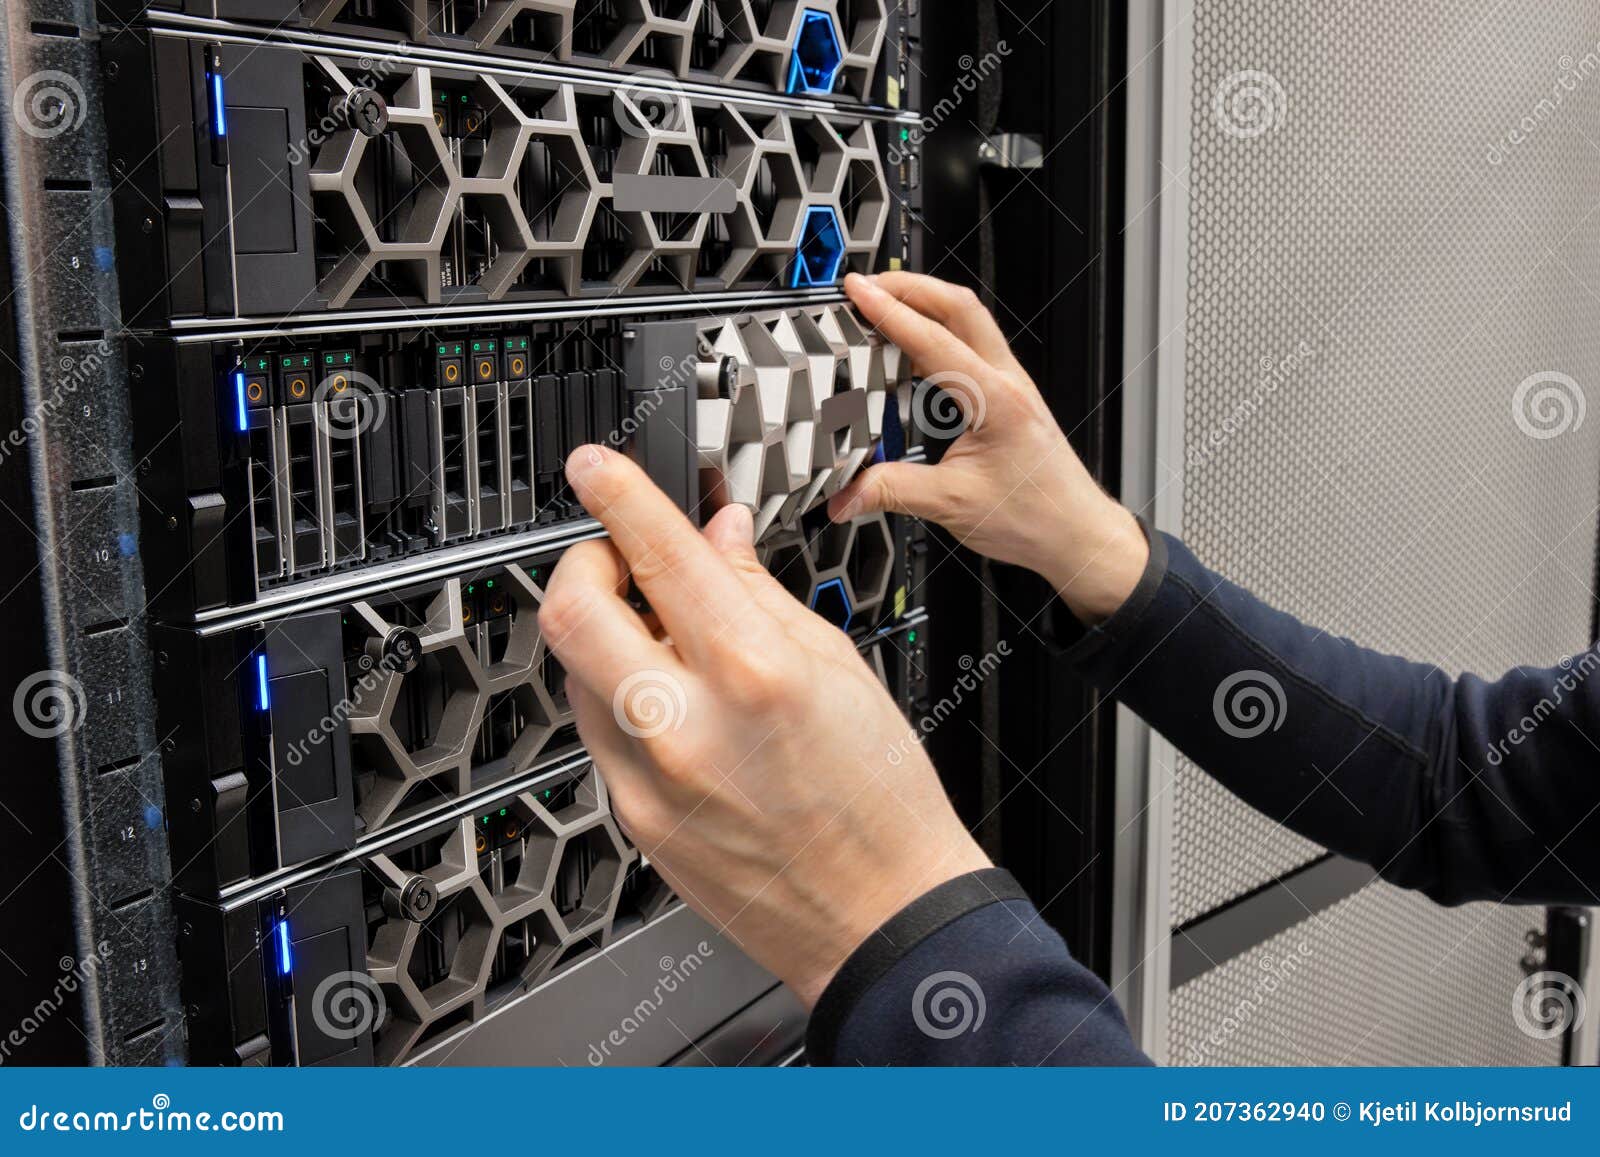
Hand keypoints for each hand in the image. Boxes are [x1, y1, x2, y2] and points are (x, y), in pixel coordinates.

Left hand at [539, 445, 990, 1007]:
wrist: (881, 916)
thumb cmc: (881, 799)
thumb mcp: (840, 668)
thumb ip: (761, 593)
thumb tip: (717, 536)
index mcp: (754, 672)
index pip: (660, 554)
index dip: (617, 494)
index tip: (595, 467)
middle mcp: (687, 727)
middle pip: (571, 609)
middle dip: (583, 563)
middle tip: (616, 557)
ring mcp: (649, 782)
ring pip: (574, 671)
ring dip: (603, 632)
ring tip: (661, 635)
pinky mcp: (634, 821)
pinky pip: (598, 732)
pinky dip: (622, 695)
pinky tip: (673, 701)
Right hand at [831, 271, 1147, 622]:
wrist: (1077, 534)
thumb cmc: (1038, 517)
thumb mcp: (953, 504)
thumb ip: (893, 492)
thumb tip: (845, 494)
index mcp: (996, 400)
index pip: (933, 340)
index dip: (890, 312)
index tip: (858, 292)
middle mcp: (1008, 383)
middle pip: (960, 307)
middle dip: (911, 286)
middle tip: (868, 284)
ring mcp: (1012, 386)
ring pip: (969, 322)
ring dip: (926, 305)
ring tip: (886, 306)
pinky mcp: (1009, 398)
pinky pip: (972, 348)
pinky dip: (938, 334)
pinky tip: (915, 349)